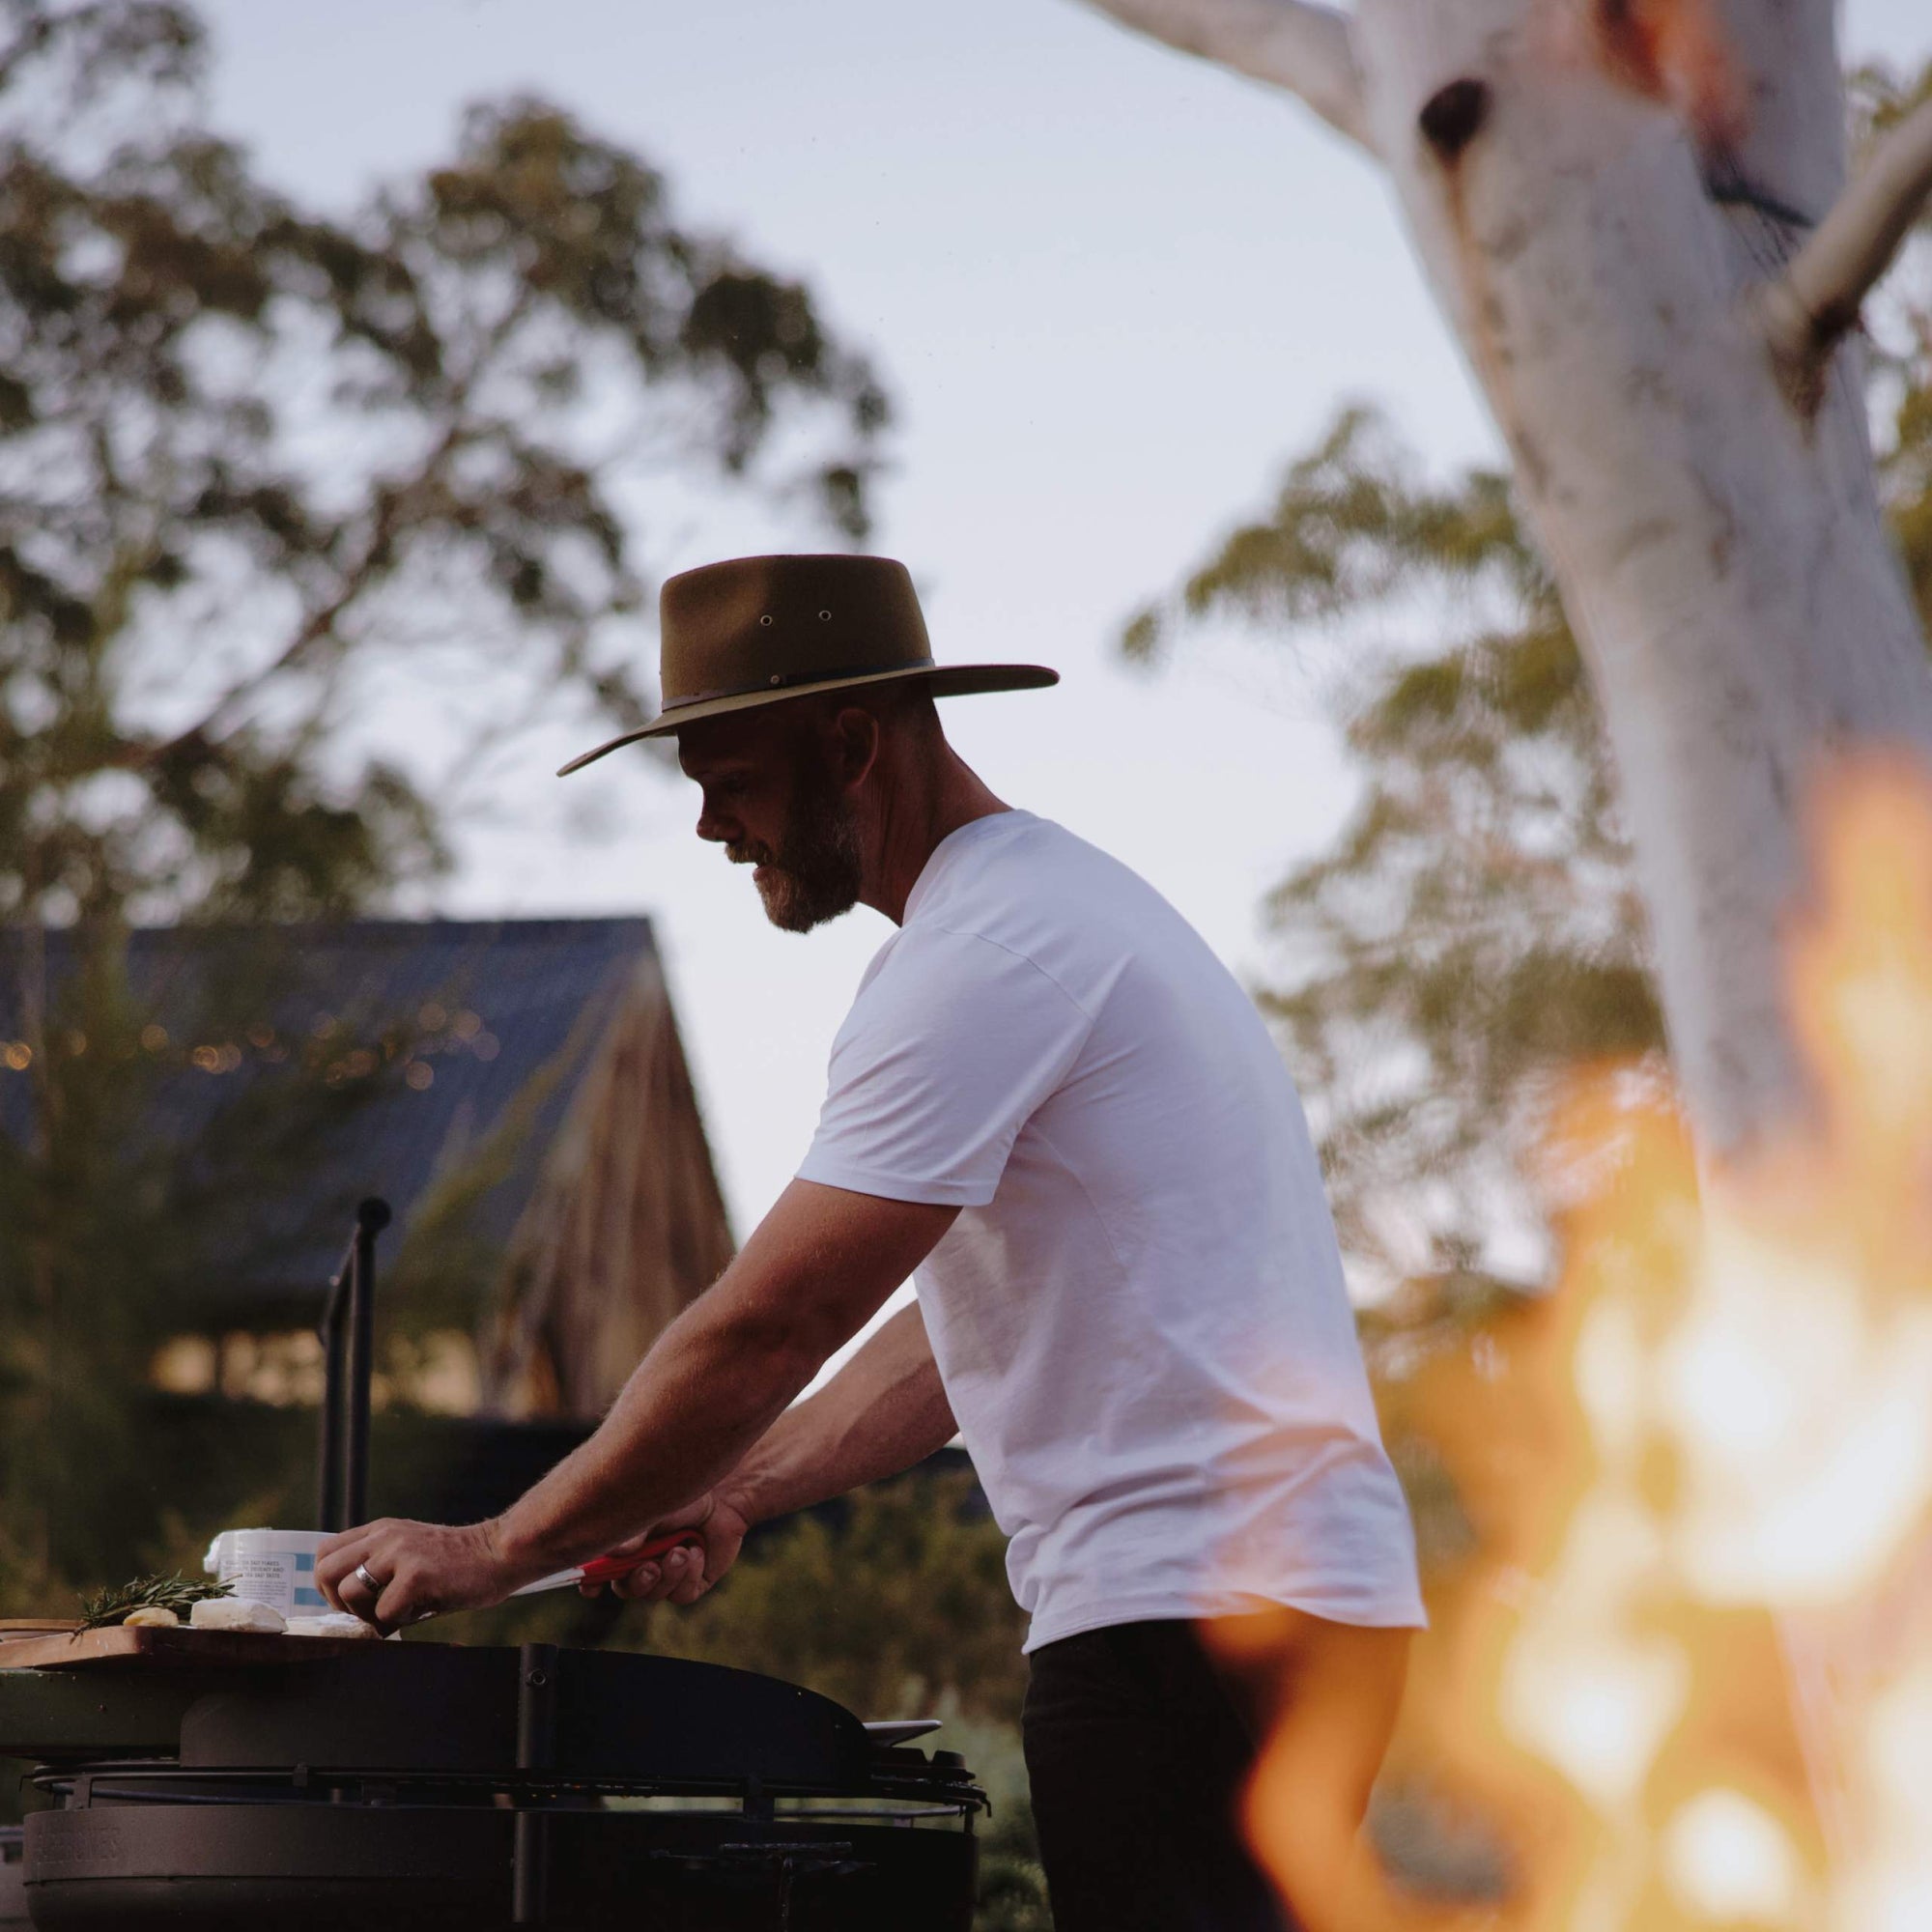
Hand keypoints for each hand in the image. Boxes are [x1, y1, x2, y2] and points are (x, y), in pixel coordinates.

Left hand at [317, 1518, 513, 1632]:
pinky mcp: (417, 1574)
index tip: (352, 1601)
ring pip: (349, 1593)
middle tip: (368, 1612)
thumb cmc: (458, 1563)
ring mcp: (400, 1553)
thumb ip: (379, 1567)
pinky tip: (422, 1609)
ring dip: (369, 1614)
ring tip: (399, 1611)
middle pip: (325, 1572)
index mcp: (381, 1530)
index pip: (325, 1553)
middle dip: (339, 1603)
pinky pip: (385, 1614)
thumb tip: (348, 1610)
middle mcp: (385, 1537)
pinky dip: (400, 1622)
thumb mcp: (411, 1551)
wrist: (500, 1553)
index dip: (329, 1584)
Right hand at [583, 1491, 749, 1607]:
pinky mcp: (692, 1583)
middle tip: (650, 1567)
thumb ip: (635, 1529)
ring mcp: (667, 1575)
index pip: (599, 1571)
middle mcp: (643, 1563)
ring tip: (682, 1550)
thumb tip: (618, 1551)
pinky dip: (688, 1575)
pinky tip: (696, 1551)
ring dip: (668, 1574)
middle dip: (637, 1581)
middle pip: (627, 1588)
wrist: (722, 1497)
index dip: (591, 1582)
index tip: (592, 1586)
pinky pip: (682, 1594)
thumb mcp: (654, 1507)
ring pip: (655, 1593)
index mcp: (626, 1546)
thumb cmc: (682, 1496)